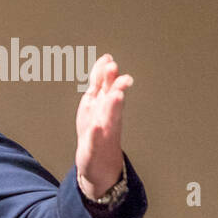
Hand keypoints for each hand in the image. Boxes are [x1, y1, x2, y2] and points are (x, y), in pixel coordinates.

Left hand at [75, 53, 131, 198]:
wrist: (98, 159)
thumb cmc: (97, 127)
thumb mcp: (96, 100)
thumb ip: (101, 81)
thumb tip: (107, 58)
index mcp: (106, 104)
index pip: (108, 86)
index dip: (109, 74)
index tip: (109, 61)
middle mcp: (108, 116)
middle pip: (113, 100)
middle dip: (117, 88)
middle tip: (122, 77)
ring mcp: (103, 132)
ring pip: (109, 117)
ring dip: (113, 106)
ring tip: (117, 95)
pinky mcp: (95, 147)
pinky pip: (95, 140)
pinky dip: (96, 134)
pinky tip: (96, 128)